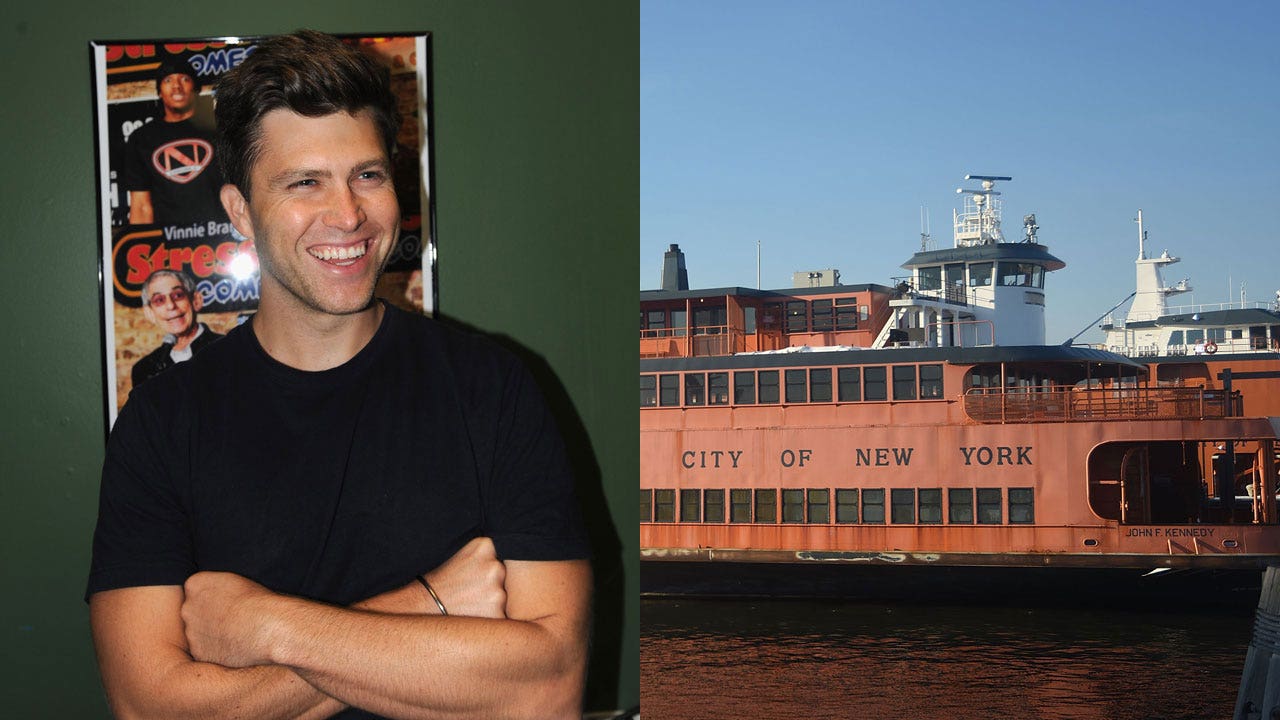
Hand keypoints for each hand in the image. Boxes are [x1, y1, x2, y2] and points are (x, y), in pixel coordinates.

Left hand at [181, 571, 278, 667]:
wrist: (267, 629)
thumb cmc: (259, 602)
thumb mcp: (238, 581)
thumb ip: (220, 585)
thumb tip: (222, 595)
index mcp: (196, 584)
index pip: (197, 588)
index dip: (215, 595)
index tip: (229, 600)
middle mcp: (187, 608)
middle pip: (194, 611)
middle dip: (209, 615)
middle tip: (232, 618)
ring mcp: (191, 633)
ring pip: (199, 633)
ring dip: (212, 634)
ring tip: (238, 634)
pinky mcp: (199, 654)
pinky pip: (206, 652)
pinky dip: (218, 650)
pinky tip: (236, 647)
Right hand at [353, 537, 506, 618]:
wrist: (419, 607)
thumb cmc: (434, 579)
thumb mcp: (454, 550)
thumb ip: (476, 548)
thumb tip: (497, 531)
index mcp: (485, 546)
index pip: (495, 554)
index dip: (481, 565)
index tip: (468, 573)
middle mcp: (495, 567)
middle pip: (500, 575)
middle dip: (487, 584)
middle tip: (464, 590)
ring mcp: (498, 592)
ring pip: (500, 595)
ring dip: (488, 601)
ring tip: (464, 602)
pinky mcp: (497, 615)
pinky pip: (499, 615)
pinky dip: (488, 616)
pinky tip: (469, 614)